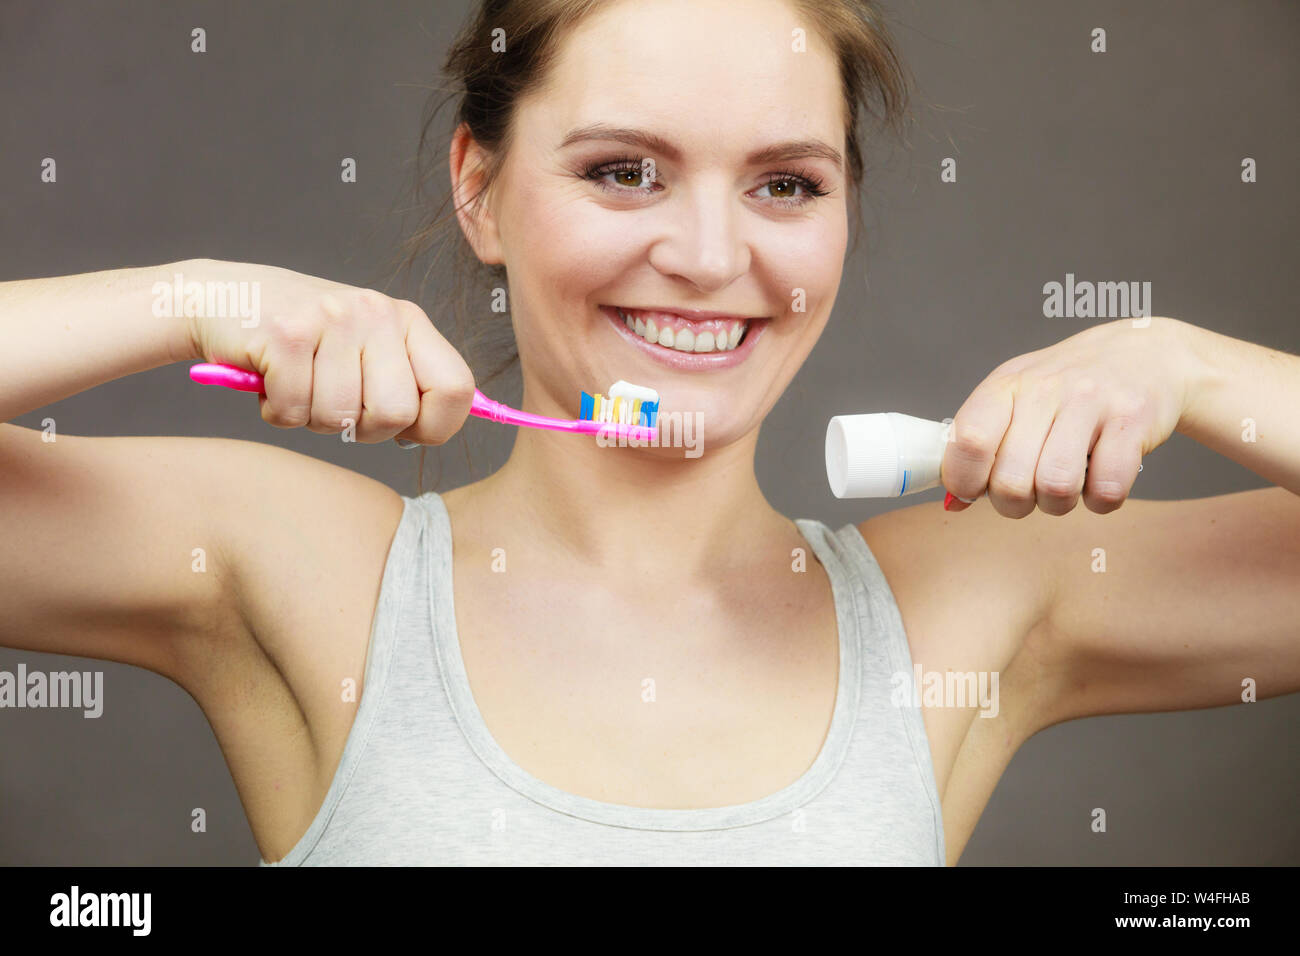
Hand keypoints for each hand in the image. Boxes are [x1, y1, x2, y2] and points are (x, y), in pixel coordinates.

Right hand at [185, 259, 474, 444]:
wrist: (220, 299)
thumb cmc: (303, 338)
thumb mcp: (366, 347)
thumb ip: (407, 382)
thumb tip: (443, 428)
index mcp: (406, 320)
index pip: (456, 388)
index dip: (435, 426)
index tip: (405, 433)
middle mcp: (376, 313)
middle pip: (397, 414)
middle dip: (362, 429)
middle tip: (335, 405)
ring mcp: (331, 320)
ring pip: (339, 418)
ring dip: (311, 419)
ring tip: (298, 385)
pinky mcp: (285, 334)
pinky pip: (294, 412)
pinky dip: (278, 412)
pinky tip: (271, 381)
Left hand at [941, 317, 1195, 516]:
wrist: (1150, 354)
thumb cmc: (1072, 388)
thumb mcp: (1018, 399)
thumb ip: (982, 445)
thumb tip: (954, 501)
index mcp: (1007, 385)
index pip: (968, 440)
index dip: (965, 479)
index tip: (975, 489)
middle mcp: (1045, 389)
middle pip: (1010, 480)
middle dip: (1015, 504)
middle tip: (1029, 492)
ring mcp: (1091, 402)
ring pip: (1056, 488)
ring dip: (1058, 504)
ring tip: (1066, 486)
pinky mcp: (1133, 421)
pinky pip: (1107, 489)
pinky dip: (1101, 500)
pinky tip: (1101, 480)